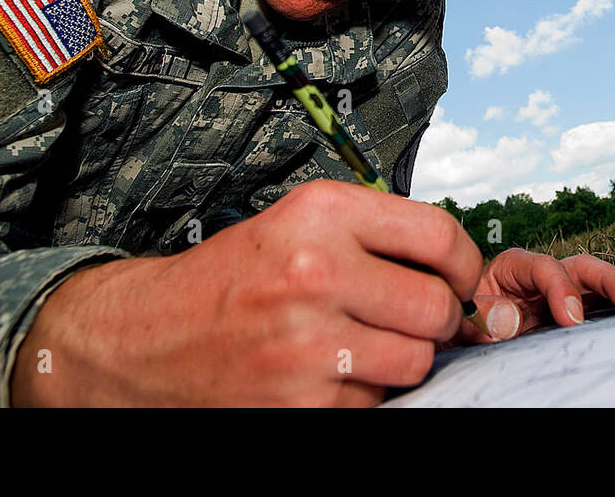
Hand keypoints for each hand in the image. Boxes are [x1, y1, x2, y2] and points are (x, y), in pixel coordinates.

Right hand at [10, 180, 483, 406]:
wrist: (148, 338)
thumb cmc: (229, 279)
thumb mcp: (297, 224)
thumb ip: (373, 233)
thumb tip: (455, 264)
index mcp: (320, 215)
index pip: (437, 233)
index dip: (466, 262)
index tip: (464, 276)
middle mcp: (314, 271)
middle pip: (436, 305)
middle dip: (439, 318)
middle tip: (420, 318)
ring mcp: (307, 341)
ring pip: (415, 360)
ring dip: (405, 358)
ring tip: (370, 344)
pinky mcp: (300, 401)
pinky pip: (375, 399)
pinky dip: (365, 391)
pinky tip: (335, 371)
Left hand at [452, 249, 614, 343]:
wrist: (463, 336)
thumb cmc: (461, 325)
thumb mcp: (464, 320)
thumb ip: (485, 318)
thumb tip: (509, 320)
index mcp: (512, 267)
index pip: (544, 268)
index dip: (561, 290)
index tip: (573, 320)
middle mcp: (542, 274)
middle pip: (582, 267)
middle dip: (611, 282)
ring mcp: (562, 291)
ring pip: (599, 281)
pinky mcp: (574, 310)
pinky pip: (603, 303)